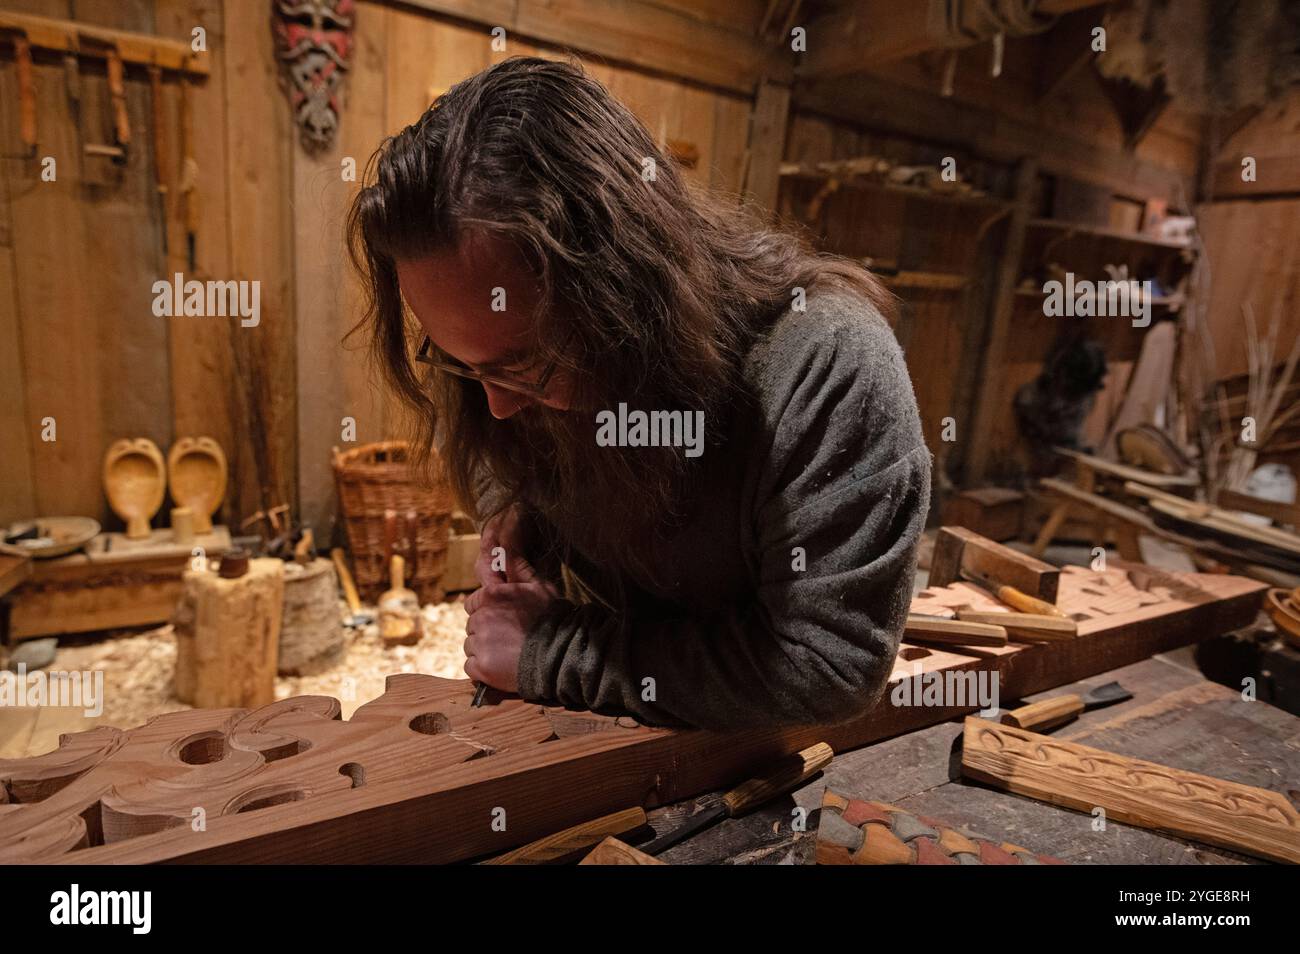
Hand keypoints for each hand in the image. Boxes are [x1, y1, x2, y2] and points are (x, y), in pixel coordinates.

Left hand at [468, 507, 559, 691]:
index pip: (473, 601)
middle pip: (472, 624)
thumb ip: (517, 566)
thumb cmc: (553, 618)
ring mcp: (480, 644)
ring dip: (485, 649)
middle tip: (510, 637)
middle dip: (486, 630)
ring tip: (509, 653)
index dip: (486, 609)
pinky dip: (483, 670)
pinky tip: (501, 667)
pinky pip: (471, 667)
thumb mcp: (538, 586)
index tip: (502, 618)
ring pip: (471, 646)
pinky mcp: (480, 667)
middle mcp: (481, 618)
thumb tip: (505, 545)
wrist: (560, 656)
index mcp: (491, 595)